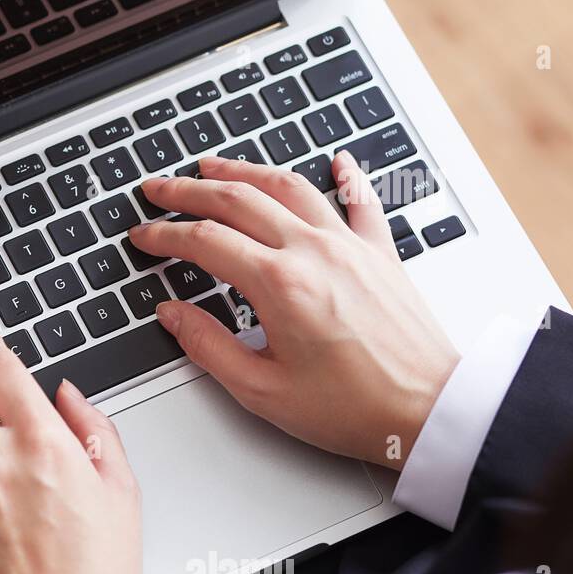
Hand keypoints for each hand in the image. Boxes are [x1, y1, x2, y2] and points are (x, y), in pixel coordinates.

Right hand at [128, 153, 459, 470]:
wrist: (430, 412)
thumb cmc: (353, 409)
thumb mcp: (262, 390)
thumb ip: (208, 346)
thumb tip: (173, 315)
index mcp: (279, 285)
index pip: (205, 241)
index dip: (165, 235)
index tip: (143, 236)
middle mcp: (313, 252)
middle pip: (238, 199)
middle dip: (188, 191)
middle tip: (158, 190)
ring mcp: (349, 246)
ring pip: (288, 187)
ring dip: (244, 170)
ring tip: (213, 165)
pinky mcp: (380, 254)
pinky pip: (360, 201)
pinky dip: (345, 176)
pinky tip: (337, 161)